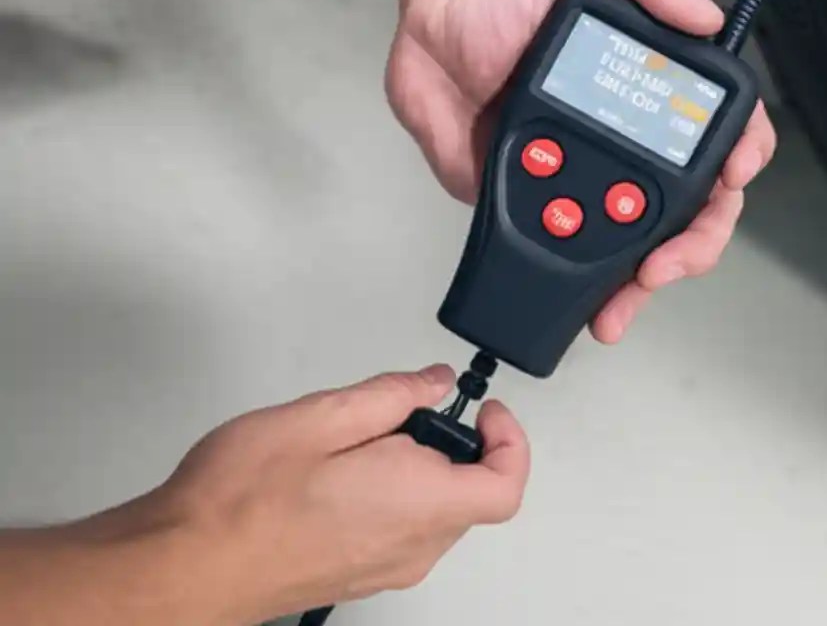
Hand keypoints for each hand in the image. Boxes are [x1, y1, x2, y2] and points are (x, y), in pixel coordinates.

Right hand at [145, 367, 528, 623]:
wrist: (184, 566)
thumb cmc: (241, 499)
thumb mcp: (320, 416)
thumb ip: (391, 395)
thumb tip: (433, 382)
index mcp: (420, 502)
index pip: (506, 484)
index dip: (508, 441)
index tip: (484, 410)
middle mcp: (415, 545)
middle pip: (470, 495)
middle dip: (450, 447)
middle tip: (400, 416)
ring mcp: (388, 568)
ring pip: (434, 514)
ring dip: (417, 473)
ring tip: (356, 446)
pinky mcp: (361, 577)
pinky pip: (403, 532)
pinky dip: (392, 497)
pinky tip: (337, 477)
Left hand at [385, 0, 778, 342]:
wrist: (434, 8)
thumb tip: (704, 16)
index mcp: (655, 89)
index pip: (722, 136)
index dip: (736, 168)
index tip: (726, 185)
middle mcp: (629, 140)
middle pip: (689, 211)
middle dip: (688, 251)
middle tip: (660, 269)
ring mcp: (585, 176)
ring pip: (631, 245)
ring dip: (633, 286)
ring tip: (616, 304)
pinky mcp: (536, 197)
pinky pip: (563, 247)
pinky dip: (576, 282)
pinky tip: (575, 295)